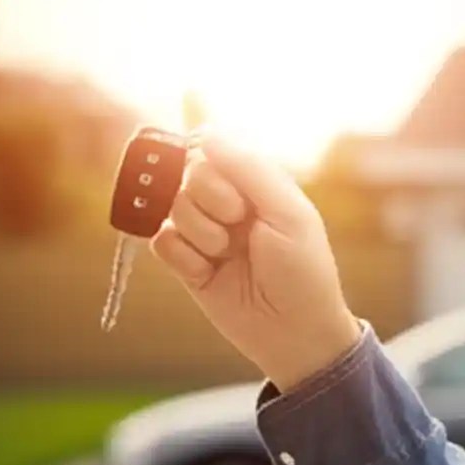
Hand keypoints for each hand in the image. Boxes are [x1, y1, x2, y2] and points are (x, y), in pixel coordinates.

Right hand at [150, 132, 361, 391]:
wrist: (294, 332)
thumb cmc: (303, 270)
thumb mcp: (289, 213)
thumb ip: (250, 170)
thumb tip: (206, 133)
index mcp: (255, 182)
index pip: (212, 144)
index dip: (205, 146)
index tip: (213, 146)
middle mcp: (227, 201)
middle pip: (185, 171)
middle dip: (210, 196)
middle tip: (238, 221)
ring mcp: (204, 231)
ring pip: (170, 206)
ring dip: (200, 231)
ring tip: (229, 253)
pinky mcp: (186, 262)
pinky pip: (160, 241)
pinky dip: (183, 257)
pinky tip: (208, 271)